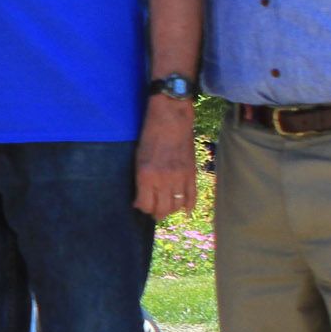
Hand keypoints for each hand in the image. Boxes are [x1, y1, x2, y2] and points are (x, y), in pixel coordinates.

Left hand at [133, 101, 198, 217]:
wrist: (171, 119)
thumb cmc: (150, 136)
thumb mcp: (138, 158)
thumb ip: (140, 179)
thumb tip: (139, 200)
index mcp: (146, 175)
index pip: (145, 204)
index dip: (142, 207)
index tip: (141, 205)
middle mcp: (163, 179)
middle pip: (162, 209)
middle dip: (156, 213)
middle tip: (154, 211)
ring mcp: (180, 177)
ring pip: (177, 205)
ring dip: (170, 210)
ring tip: (166, 208)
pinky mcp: (191, 173)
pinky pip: (192, 196)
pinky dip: (188, 206)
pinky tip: (185, 210)